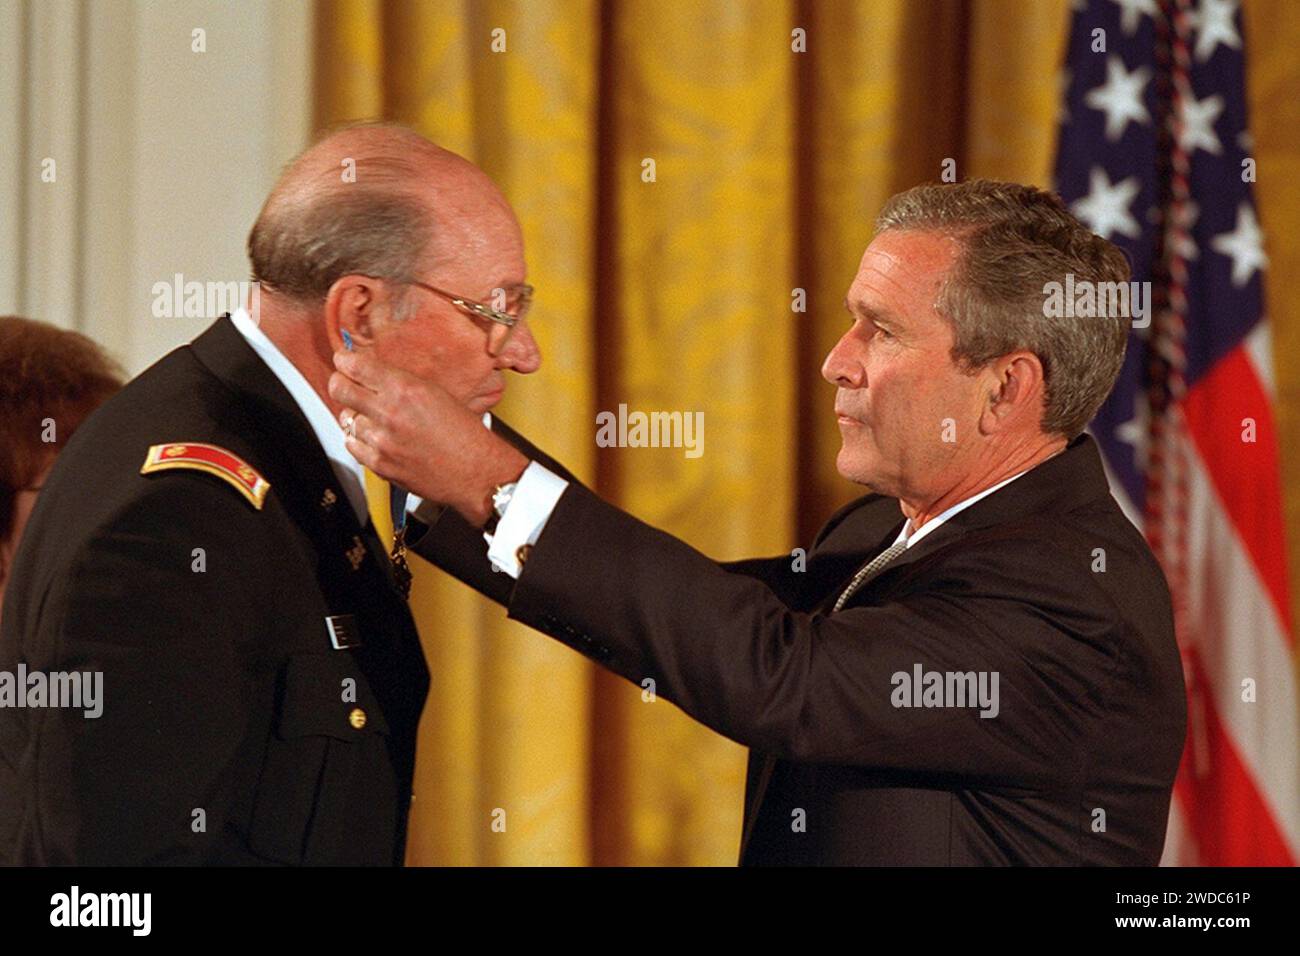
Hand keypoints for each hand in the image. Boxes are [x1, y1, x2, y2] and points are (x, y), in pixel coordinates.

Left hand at [328, 348, 527, 525]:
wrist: (476, 472)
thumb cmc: (466, 435)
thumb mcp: (437, 394)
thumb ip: (403, 384)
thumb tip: (376, 375)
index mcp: (406, 389)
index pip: (356, 366)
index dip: (344, 361)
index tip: (343, 361)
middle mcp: (390, 412)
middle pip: (340, 390)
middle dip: (340, 383)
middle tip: (344, 384)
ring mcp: (381, 440)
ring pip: (346, 419)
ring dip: (357, 416)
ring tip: (374, 418)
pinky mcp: (379, 464)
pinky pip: (353, 445)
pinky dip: (360, 440)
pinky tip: (377, 438)